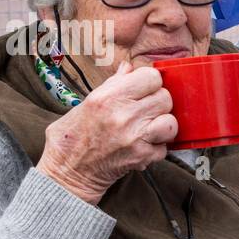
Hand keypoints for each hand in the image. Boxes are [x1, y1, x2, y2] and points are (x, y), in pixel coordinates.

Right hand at [35, 61, 176, 205]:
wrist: (68, 169)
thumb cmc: (74, 134)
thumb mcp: (88, 101)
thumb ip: (114, 84)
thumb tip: (129, 68)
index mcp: (109, 96)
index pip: (152, 77)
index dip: (150, 81)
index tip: (144, 88)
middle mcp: (124, 115)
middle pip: (165, 98)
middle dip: (158, 102)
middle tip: (146, 109)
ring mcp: (135, 137)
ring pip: (171, 122)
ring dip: (163, 125)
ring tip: (149, 126)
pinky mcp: (142, 157)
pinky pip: (165, 147)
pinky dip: (157, 147)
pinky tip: (143, 144)